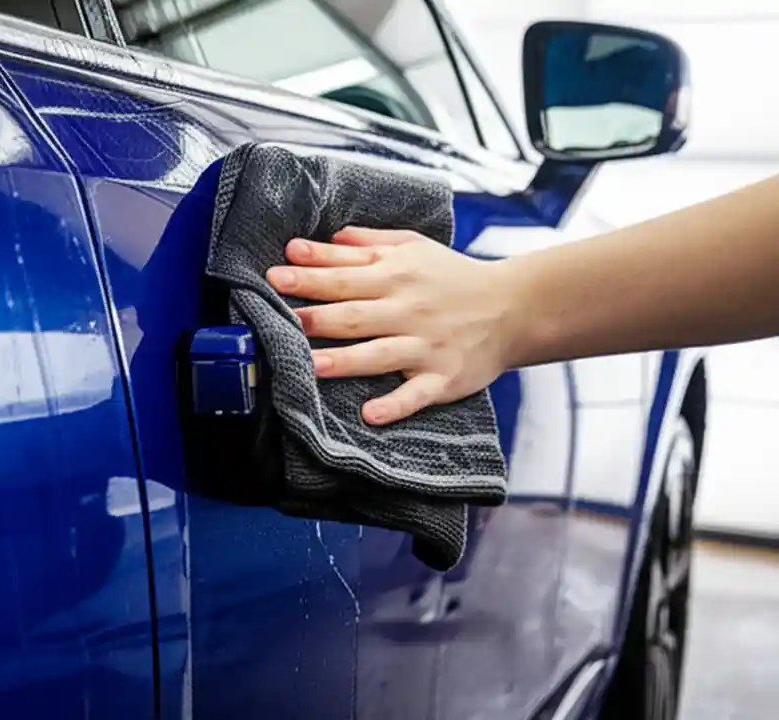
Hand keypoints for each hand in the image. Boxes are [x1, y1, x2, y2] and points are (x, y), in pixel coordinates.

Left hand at [264, 227, 522, 424]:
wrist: (514, 307)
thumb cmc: (453, 276)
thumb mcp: (413, 247)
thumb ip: (367, 242)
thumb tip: (323, 239)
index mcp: (396, 275)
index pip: (344, 275)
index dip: (309, 275)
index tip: (275, 274)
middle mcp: (407, 310)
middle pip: (355, 314)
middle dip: (317, 316)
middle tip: (282, 318)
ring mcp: (425, 346)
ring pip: (379, 354)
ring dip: (345, 361)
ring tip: (311, 365)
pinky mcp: (442, 378)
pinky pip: (415, 394)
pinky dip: (394, 405)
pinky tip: (369, 414)